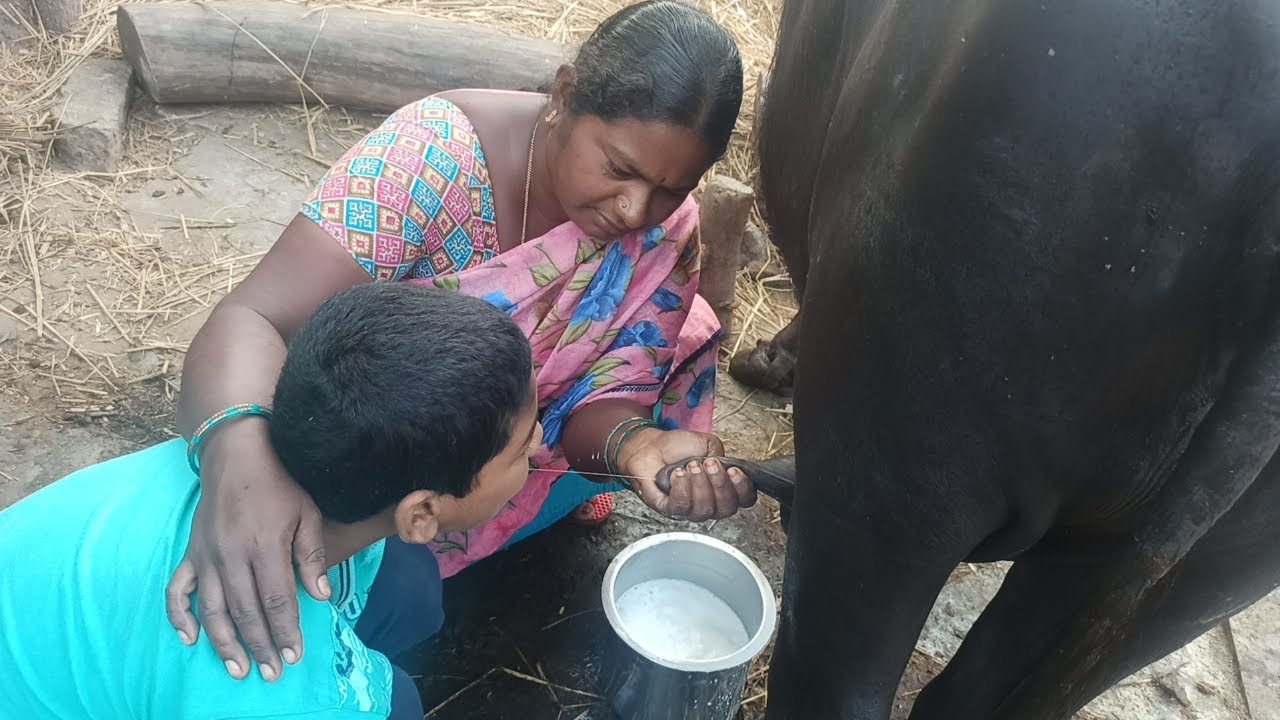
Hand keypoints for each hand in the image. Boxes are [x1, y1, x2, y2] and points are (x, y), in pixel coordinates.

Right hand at [165, 420, 328, 681]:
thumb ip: (311, 555)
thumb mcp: (307, 511)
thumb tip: (321, 597)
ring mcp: (207, 556)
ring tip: (238, 669)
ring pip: (213, 610)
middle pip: (246, 612)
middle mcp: (232, 556)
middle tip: (271, 673)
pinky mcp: (191, 553)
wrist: (237, 452)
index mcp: (264, 546)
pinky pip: (178, 591)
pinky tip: (190, 639)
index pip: (277, 600)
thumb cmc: (279, 481)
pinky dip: (180, 617)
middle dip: (260, 646)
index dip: (286, 630)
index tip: (295, 655)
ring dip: (224, 643)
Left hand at [617, 427, 755, 520]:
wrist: (650, 446)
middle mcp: (709, 503)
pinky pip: (681, 507)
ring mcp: (690, 509)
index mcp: (723, 489)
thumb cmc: (677, 448)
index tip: (734, 471)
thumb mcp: (708, 445)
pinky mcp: (669, 509)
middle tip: (709, 464)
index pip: (744, 500)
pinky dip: (681, 488)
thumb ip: (723, 454)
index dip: (743, 488)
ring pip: (704, 509)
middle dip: (720, 484)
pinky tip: (678, 474)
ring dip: (700, 484)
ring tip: (691, 466)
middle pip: (726, 508)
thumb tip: (727, 467)